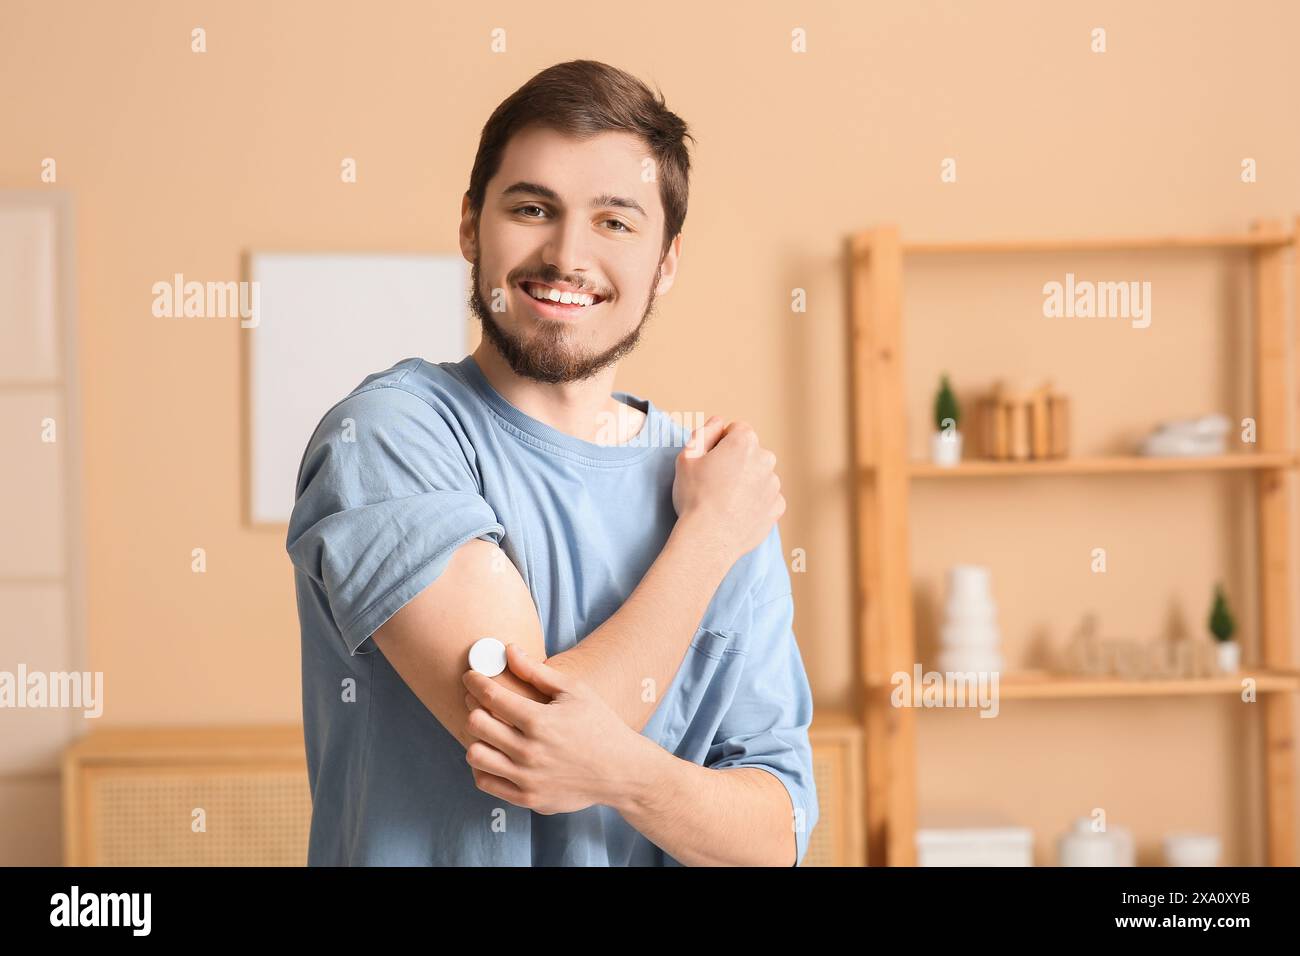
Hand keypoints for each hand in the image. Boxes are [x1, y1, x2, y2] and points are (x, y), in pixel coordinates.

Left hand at [460, 644, 650, 813]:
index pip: (491, 697)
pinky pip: (485, 782)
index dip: (475, 682)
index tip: (471, 677)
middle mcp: (530, 751)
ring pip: (475, 755)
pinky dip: (482, 766)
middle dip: (472, 707)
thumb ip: (537, 671)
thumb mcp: (574, 691)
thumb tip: (508, 649)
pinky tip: (495, 754)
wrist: (621, 771)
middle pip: (476, 725)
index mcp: (540, 721)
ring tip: (487, 731)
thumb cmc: (599, 725)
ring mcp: (527, 778)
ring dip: (475, 738)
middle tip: (478, 701)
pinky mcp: (527, 798)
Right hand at [672, 415, 784, 562]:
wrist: (708, 538)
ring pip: (759, 475)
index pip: (736, 430)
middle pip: (750, 452)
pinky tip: (736, 512)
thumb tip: (719, 423)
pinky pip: (766, 498)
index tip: (709, 461)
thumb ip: (704, 432)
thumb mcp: (687, 457)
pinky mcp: (777, 507)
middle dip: (737, 461)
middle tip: (715, 482)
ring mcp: (773, 485)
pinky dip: (755, 502)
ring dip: (747, 482)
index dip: (720, 443)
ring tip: (725, 500)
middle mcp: (765, 459)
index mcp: (744, 442)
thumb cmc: (694, 496)